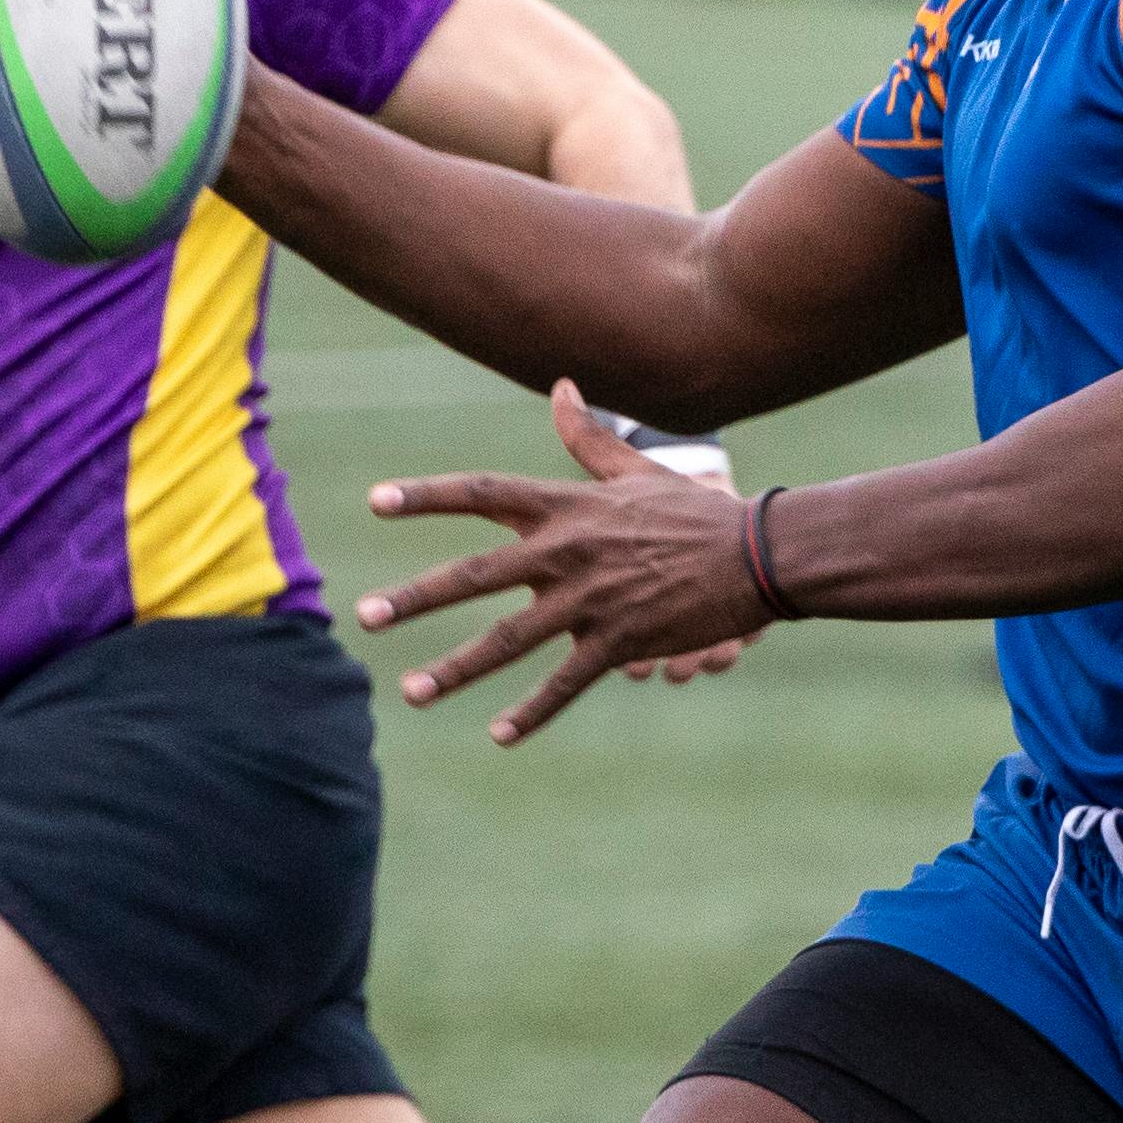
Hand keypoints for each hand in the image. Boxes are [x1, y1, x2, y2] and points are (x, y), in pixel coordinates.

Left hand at [350, 383, 768, 745]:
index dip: (427, 496)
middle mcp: (567, 552)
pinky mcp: (620, 641)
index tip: (375, 501)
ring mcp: (592, 600)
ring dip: (456, 669)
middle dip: (417, 597)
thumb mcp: (636, 469)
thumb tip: (559, 387)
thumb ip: (586, 437)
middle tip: (365, 617)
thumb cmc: (694, 510)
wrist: (757, 553)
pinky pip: (565, 682)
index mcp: (565, 507)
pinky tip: (499, 735)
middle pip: (475, 574)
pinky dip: (531, 712)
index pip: (482, 492)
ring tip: (410, 691)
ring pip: (510, 639)